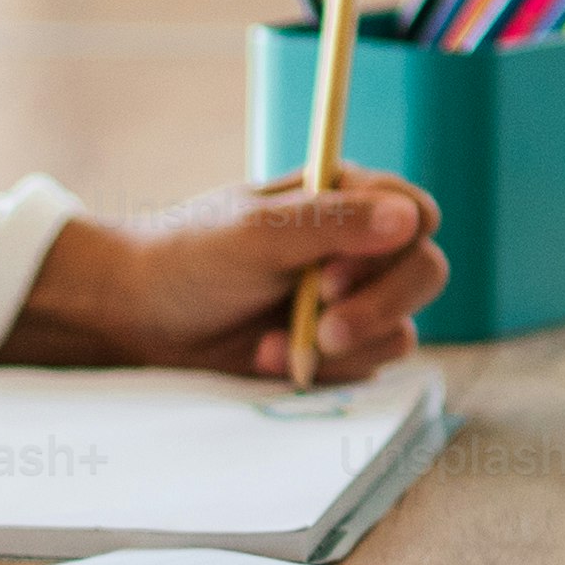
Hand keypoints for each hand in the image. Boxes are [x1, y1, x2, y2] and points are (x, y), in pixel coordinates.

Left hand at [0, 176, 447, 383]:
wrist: (140, 316)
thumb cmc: (190, 257)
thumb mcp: (256, 233)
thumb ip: (332, 223)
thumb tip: (411, 219)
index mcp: (346, 195)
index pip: (416, 213)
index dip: (393, 247)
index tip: (335, 274)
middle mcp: (358, 244)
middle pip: (424, 272)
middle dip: (377, 306)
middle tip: (325, 328)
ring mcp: (352, 297)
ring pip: (401, 326)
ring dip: (345, 345)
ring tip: (276, 344)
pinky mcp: (337, 345)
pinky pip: (369, 365)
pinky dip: (324, 369)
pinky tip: (270, 358)